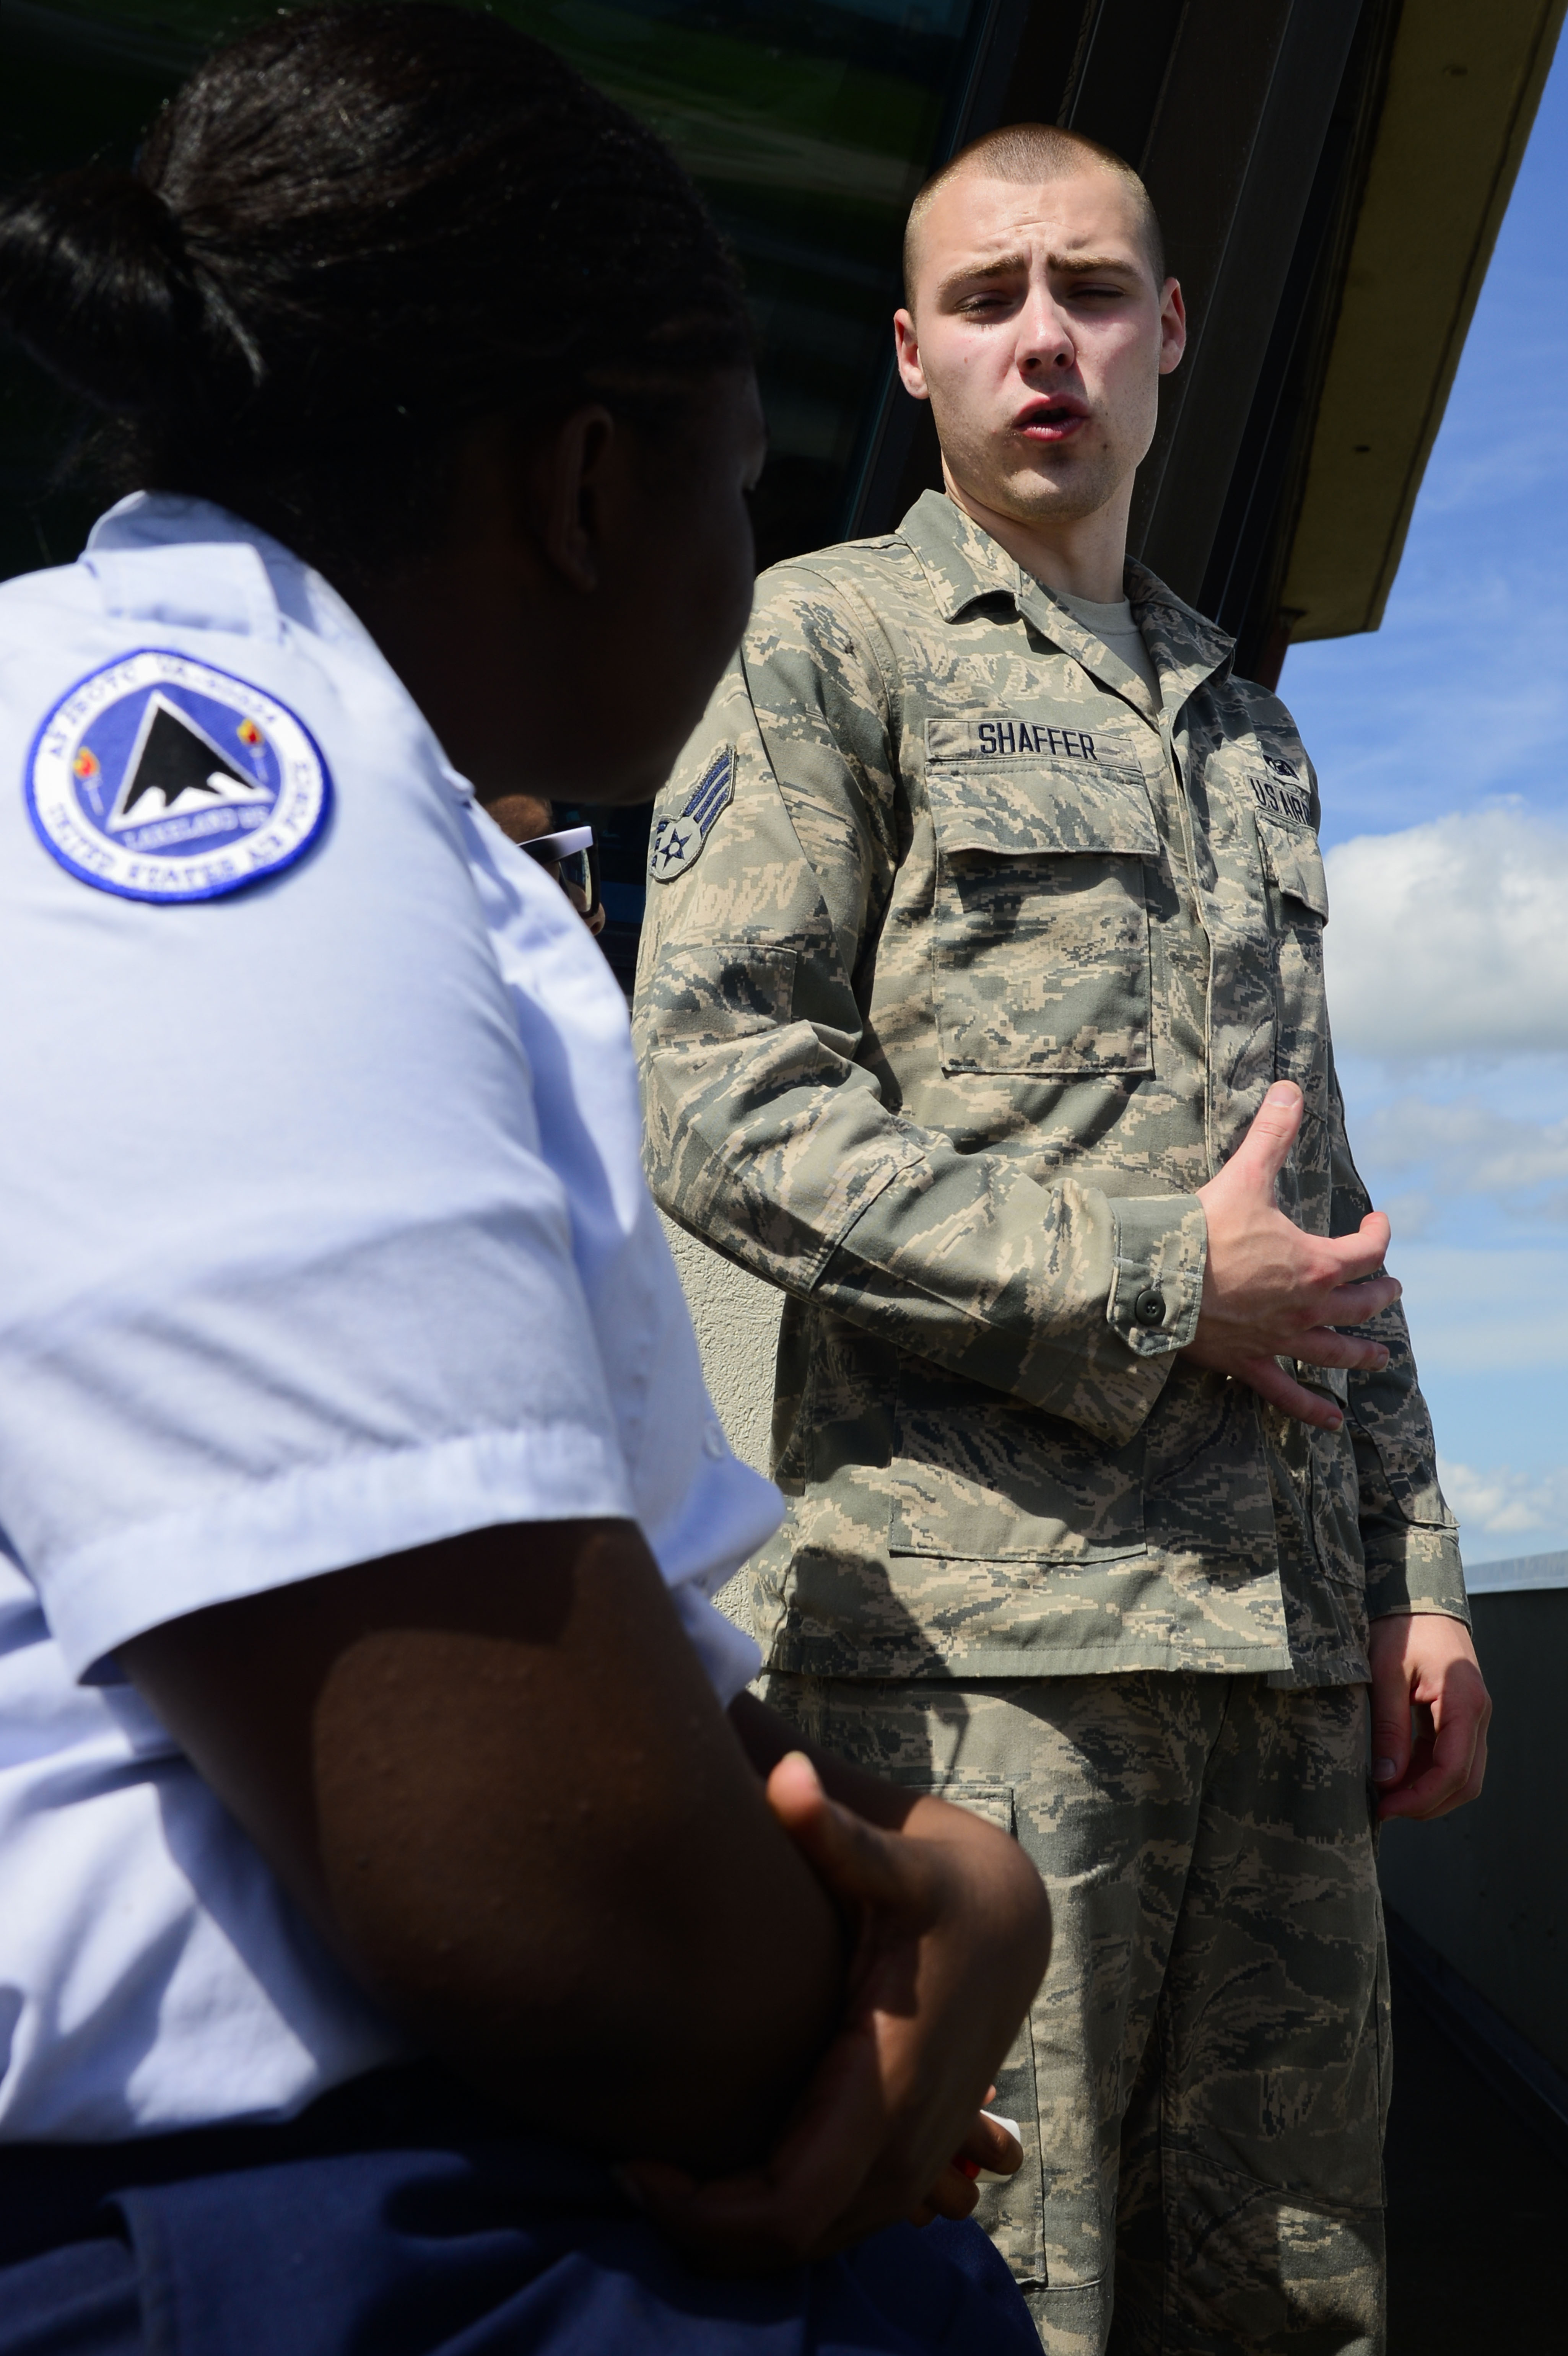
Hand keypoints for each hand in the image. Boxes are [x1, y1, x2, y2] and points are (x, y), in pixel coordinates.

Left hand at [620, 1752, 1047, 2272]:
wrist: (1008, 1919)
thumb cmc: (937, 1888)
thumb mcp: (893, 1861)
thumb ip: (836, 1831)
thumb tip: (786, 1776)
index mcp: (887, 2085)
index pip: (789, 2206)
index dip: (706, 2212)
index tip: (632, 2167)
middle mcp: (903, 2141)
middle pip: (790, 2243)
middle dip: (704, 2230)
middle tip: (625, 2173)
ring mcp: (912, 2157)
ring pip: (813, 2242)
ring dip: (734, 2230)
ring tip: (655, 2174)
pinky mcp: (910, 2154)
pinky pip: (834, 2220)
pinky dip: (772, 2220)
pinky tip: (714, 2175)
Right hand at [1181, 1082, 1401, 1428]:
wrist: (1155, 1280)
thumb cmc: (1201, 1230)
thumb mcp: (1244, 1175)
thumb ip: (1272, 1133)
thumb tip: (1291, 1087)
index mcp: (1315, 1263)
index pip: (1367, 1250)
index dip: (1379, 1232)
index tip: (1376, 1220)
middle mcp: (1308, 1307)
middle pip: (1362, 1304)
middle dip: (1380, 1292)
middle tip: (1389, 1286)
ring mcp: (1282, 1340)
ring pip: (1335, 1351)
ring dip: (1362, 1352)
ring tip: (1380, 1355)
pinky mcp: (1250, 1363)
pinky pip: (1288, 1393)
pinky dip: (1312, 1410)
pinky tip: (1333, 1423)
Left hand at [1370, 1612, 1490, 1820]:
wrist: (1419, 1597)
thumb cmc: (1402, 1628)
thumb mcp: (1386, 1674)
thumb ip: (1389, 1728)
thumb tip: (1386, 1779)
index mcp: (1464, 1702)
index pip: (1453, 1769)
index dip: (1420, 1798)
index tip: (1385, 1807)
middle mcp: (1477, 1714)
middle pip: (1466, 1781)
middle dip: (1427, 1804)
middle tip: (1385, 1809)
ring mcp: (1472, 1716)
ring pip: (1461, 1773)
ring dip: (1427, 1791)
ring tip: (1386, 1795)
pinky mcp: (1458, 1716)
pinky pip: (1450, 1756)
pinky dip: (1425, 1772)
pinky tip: (1395, 1775)